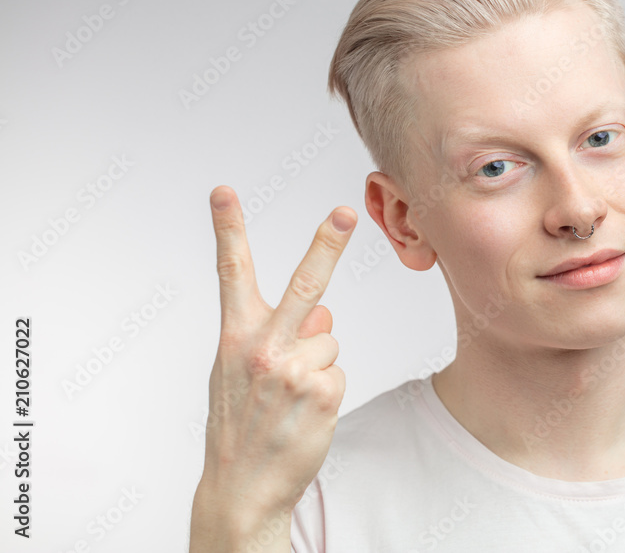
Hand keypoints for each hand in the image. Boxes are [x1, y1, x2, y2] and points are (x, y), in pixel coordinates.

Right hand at [193, 185, 356, 544]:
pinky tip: (305, 413)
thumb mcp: (242, 372)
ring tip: (291, 398)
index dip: (228, 229)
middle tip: (345, 212)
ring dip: (318, 362)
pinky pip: (337, 370)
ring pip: (329, 339)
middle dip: (327, 244)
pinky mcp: (323, 391)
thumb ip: (276, 334)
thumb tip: (325, 313)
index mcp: (236, 336)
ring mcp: (294, 370)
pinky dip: (327, 387)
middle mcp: (263, 347)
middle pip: (305, 285)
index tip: (224, 193)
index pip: (231, 273)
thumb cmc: (239, 424)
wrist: (242, 487)